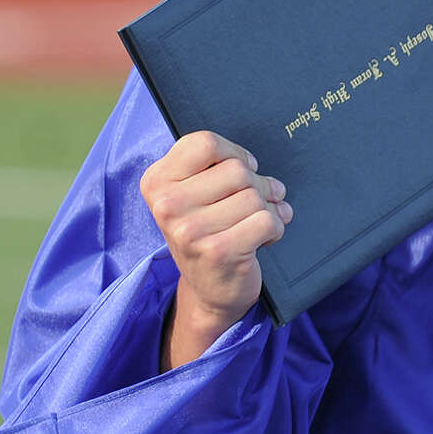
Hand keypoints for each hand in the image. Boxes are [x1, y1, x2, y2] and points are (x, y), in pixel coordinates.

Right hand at [140, 131, 292, 368]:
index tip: (241, 169)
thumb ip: (212, 166)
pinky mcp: (218, 252)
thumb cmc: (208, 230)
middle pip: (237, 169)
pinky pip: (267, 220)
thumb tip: (252, 157)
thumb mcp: (196, 193)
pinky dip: (275, 227)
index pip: (206, 143)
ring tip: (259, 220)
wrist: (210, 290)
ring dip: (269, 208)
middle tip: (257, 200)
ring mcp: (190, 231)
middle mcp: (167, 205)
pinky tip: (263, 238)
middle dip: (258, 184)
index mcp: (156, 182)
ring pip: (255, 195)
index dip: (234, 154)